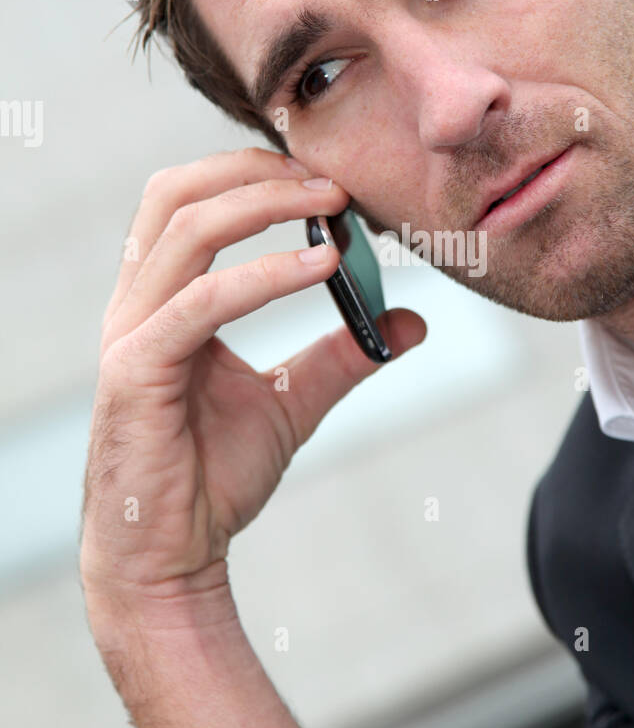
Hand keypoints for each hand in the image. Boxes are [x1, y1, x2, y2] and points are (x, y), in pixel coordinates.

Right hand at [79, 147, 424, 615]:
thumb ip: (343, 355)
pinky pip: (200, 304)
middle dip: (254, 170)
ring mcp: (130, 336)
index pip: (192, 202)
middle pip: (175, 194)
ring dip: (264, 204)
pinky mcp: (136, 373)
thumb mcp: (292, 401)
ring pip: (184, 231)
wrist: (172, 557)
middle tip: (331, 177)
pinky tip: (322, 267)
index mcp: (162, 300)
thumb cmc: (213, 477)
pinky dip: (264, 277)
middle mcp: (136, 306)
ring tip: (333, 203)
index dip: (256, 174)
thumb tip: (411, 321)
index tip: (331, 177)